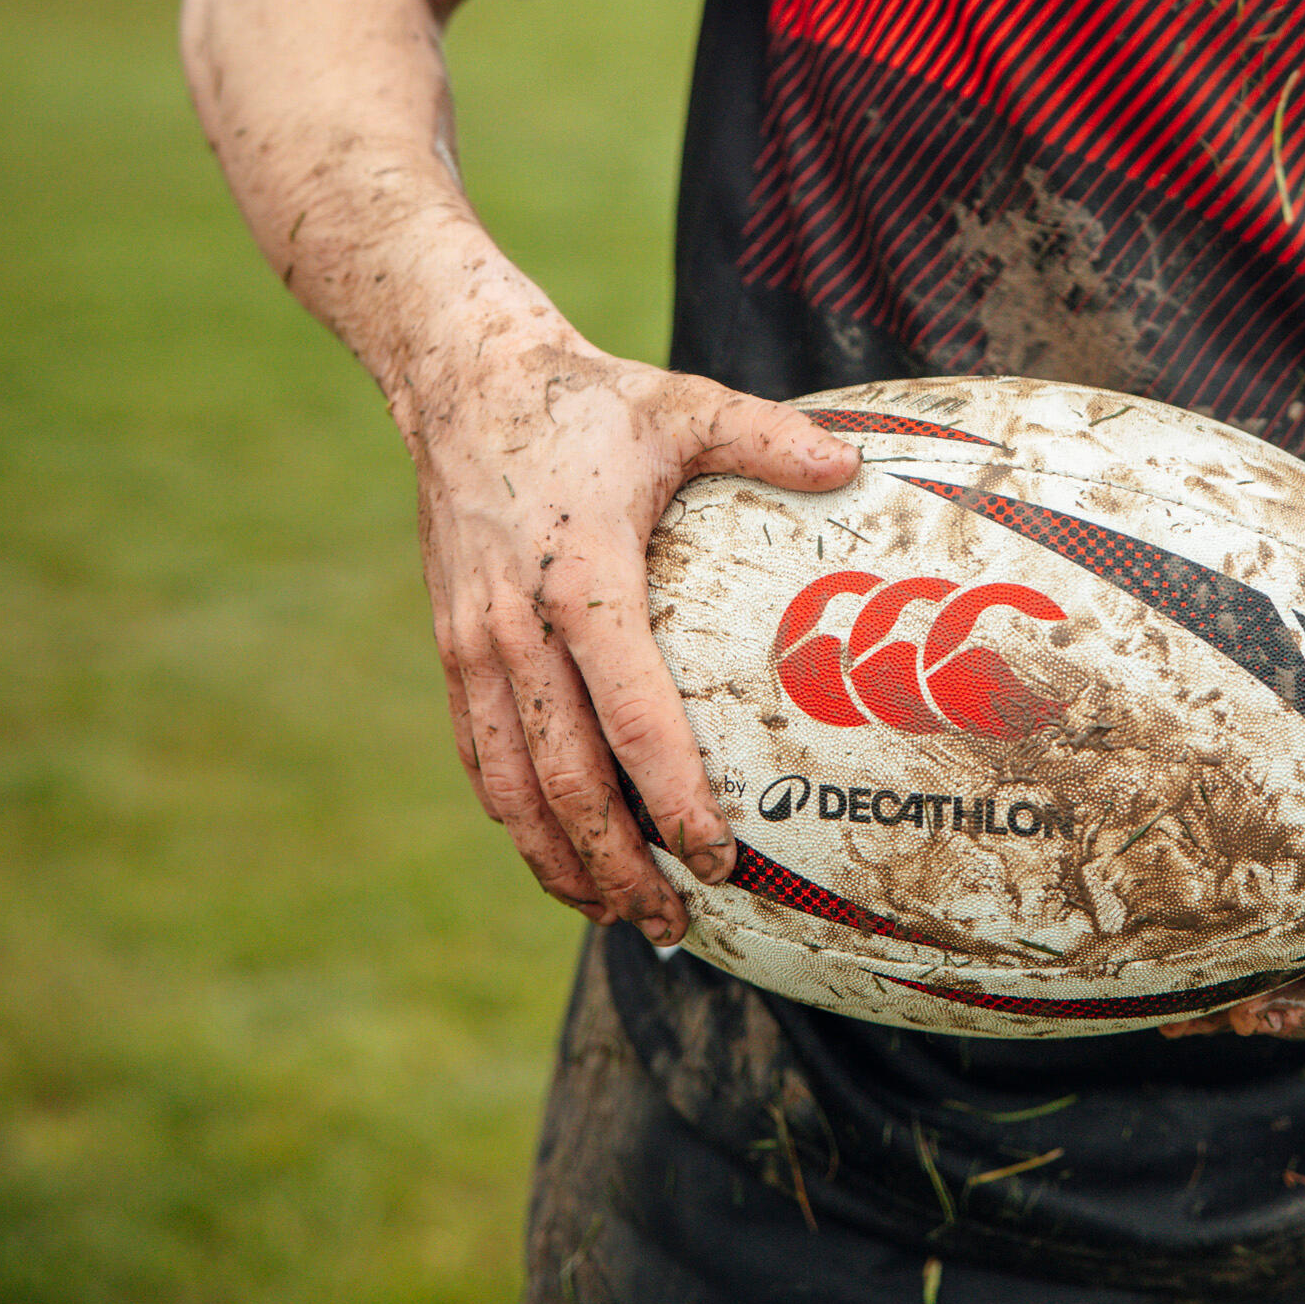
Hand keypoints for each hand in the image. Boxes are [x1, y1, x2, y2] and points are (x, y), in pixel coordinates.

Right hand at [409, 334, 857, 941]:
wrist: (462, 381)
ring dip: (561, 863)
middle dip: (619, 864)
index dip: (672, 796)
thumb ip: (767, 437)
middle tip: (676, 921)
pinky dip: (518, 822)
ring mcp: (473, 646)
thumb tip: (853, 467)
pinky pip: (481, 757)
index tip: (716, 855)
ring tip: (619, 917)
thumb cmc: (586, 402)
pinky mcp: (452, 650)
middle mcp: (517, 627)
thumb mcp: (681, 406)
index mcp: (583, 578)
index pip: (631, 715)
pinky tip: (559, 857)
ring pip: (511, 788)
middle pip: (566, 780)